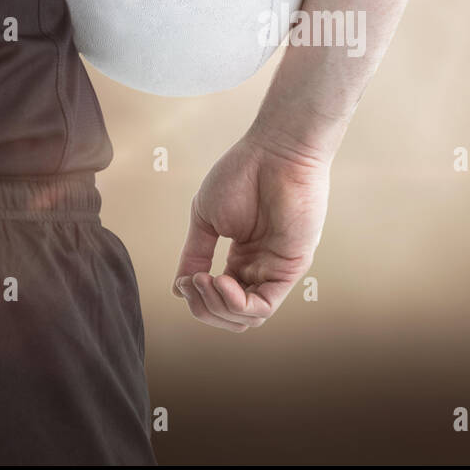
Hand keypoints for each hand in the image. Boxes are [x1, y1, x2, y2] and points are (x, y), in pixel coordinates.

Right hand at [172, 130, 329, 331]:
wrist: (276, 152)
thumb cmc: (243, 174)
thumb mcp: (207, 219)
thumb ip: (194, 254)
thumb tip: (179, 289)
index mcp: (242, 257)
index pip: (218, 298)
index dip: (196, 298)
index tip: (184, 279)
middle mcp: (260, 267)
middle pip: (231, 315)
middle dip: (204, 307)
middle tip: (192, 283)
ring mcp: (276, 269)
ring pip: (246, 318)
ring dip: (217, 306)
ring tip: (205, 280)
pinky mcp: (291, 268)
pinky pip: (264, 306)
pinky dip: (236, 304)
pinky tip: (221, 281)